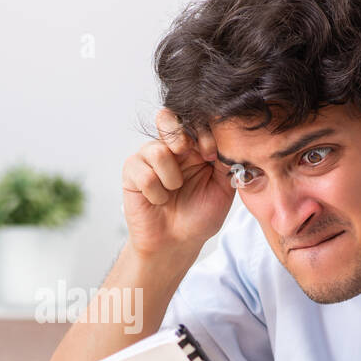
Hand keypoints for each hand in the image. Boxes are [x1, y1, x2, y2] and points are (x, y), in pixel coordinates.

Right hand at [121, 108, 236, 257]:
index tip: (211, 155)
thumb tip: (229, 137)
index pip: (195, 119)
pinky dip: (156, 193)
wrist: (177, 243)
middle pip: (168, 118)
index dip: (203, 130)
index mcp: (194, 145)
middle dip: (180, 136)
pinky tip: (159, 201)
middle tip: (190, 155)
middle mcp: (169, 146)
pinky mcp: (131, 172)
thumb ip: (226, 159)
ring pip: (158, 151)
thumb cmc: (200, 216)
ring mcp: (148, 157)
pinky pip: (144, 174)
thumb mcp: (223, 186)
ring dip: (171, 178)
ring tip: (173, 192)